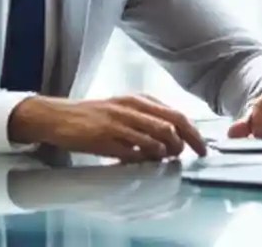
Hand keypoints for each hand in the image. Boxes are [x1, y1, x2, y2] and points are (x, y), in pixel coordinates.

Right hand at [10, 94, 207, 161]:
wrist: (59, 117)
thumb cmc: (94, 115)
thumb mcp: (124, 108)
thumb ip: (148, 118)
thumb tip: (175, 136)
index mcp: (139, 99)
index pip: (176, 114)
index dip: (193, 133)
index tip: (202, 147)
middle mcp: (131, 108)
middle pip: (171, 126)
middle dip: (185, 144)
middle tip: (185, 156)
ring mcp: (118, 124)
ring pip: (155, 140)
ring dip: (163, 154)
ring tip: (160, 159)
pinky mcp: (105, 139)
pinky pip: (133, 153)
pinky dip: (142, 160)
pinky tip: (139, 162)